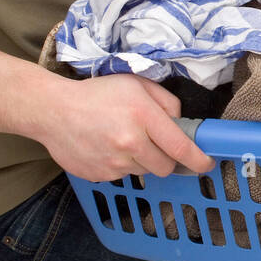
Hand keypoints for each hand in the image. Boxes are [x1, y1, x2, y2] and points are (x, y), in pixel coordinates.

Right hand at [36, 73, 216, 182]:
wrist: (53, 110)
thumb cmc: (98, 93)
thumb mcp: (137, 84)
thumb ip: (167, 102)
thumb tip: (181, 124)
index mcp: (144, 117)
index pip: (181, 148)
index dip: (199, 160)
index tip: (208, 164)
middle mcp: (131, 143)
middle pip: (165, 167)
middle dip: (167, 159)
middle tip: (155, 144)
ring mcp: (114, 163)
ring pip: (144, 172)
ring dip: (142, 161)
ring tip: (123, 140)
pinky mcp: (100, 175)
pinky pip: (123, 176)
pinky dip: (122, 165)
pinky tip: (107, 147)